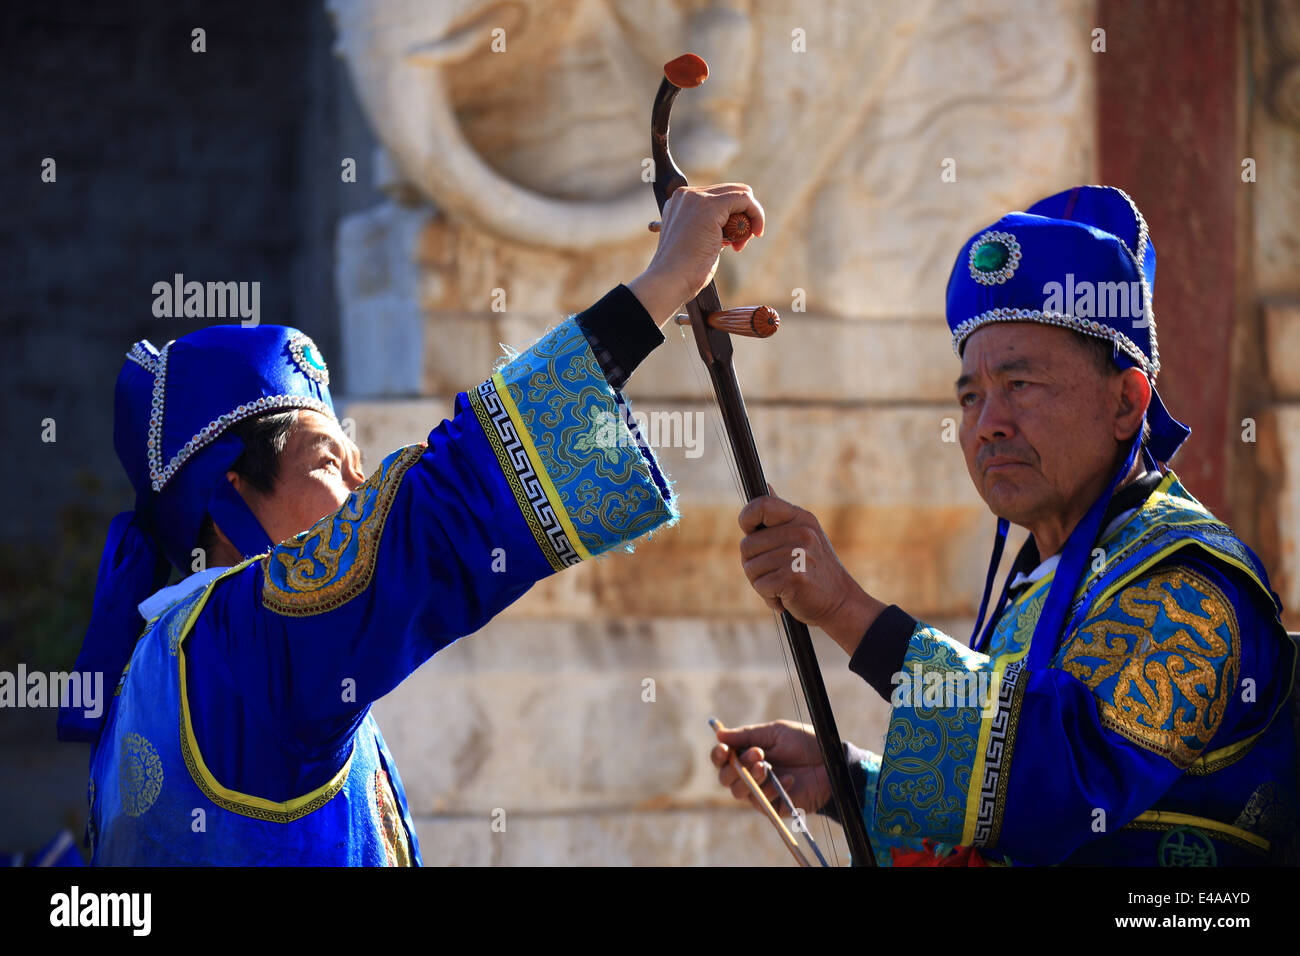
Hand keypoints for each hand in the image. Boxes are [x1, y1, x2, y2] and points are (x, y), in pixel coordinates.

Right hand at [627, 183, 764, 325]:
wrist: (670, 280)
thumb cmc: (683, 270)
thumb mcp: (698, 241)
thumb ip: (711, 228)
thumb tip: (733, 225)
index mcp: (680, 202)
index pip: (718, 196)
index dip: (733, 215)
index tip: (735, 240)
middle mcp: (686, 195)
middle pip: (731, 192)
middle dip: (743, 216)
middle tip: (740, 241)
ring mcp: (697, 198)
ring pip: (740, 195)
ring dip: (748, 220)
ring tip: (738, 245)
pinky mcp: (710, 206)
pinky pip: (745, 199)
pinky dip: (756, 215)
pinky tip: (755, 233)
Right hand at [711, 720, 829, 820]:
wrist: (830, 762)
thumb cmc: (805, 743)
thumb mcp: (776, 732)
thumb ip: (748, 735)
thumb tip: (719, 733)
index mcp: (747, 754)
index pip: (723, 758)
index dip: (718, 754)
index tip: (724, 749)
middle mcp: (750, 773)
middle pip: (725, 777)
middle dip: (736, 766)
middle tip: (757, 753)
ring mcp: (761, 790)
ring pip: (739, 791)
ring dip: (750, 777)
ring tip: (767, 766)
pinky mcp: (773, 805)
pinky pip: (760, 802)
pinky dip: (771, 789)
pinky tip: (789, 779)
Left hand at [737, 493, 884, 654]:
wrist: (841, 603)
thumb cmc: (815, 571)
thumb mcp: (803, 536)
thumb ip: (780, 515)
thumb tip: (766, 486)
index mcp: (801, 518)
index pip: (761, 504)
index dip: (747, 518)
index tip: (750, 532)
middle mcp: (801, 533)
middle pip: (747, 545)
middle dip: (753, 564)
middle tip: (775, 573)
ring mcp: (798, 554)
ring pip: (751, 568)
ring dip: (761, 583)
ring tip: (783, 586)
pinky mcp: (793, 578)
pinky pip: (760, 586)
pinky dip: (769, 597)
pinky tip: (786, 597)